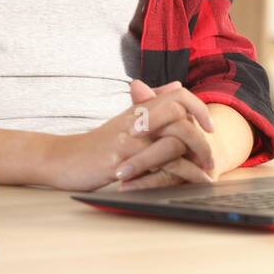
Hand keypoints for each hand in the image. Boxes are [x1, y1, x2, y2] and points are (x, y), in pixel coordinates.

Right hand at [43, 80, 216, 191]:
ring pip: (171, 142)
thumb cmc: (97, 144)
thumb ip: (152, 102)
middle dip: (202, 140)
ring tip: (205, 177)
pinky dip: (175, 178)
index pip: (178, 96)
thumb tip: (177, 85)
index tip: (209, 126)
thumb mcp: (125, 119)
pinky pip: (155, 168)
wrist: (62, 159)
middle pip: (180, 117)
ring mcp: (129, 141)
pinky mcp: (121, 162)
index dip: (198, 107)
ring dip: (193, 162)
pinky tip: (183, 188)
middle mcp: (136, 121)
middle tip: (210, 160)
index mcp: (140, 110)